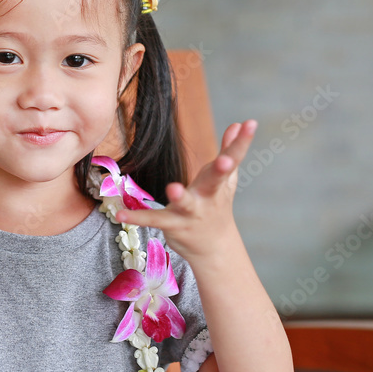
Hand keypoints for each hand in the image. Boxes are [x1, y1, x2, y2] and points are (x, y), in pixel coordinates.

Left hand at [115, 119, 256, 263]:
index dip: (242, 142)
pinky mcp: (173, 224)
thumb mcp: (225, 179)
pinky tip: (122, 213)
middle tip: (224, 162)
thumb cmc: (218, 206)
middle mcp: (209, 197)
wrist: (214, 247)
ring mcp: (192, 212)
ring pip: (186, 204)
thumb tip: (238, 124)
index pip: (233, 159)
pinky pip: (154, 220)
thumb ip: (229, 150)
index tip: (250, 124)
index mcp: (220, 182)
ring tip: (172, 188)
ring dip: (180, 196)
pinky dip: (138, 217)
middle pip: (216, 181)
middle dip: (221, 170)